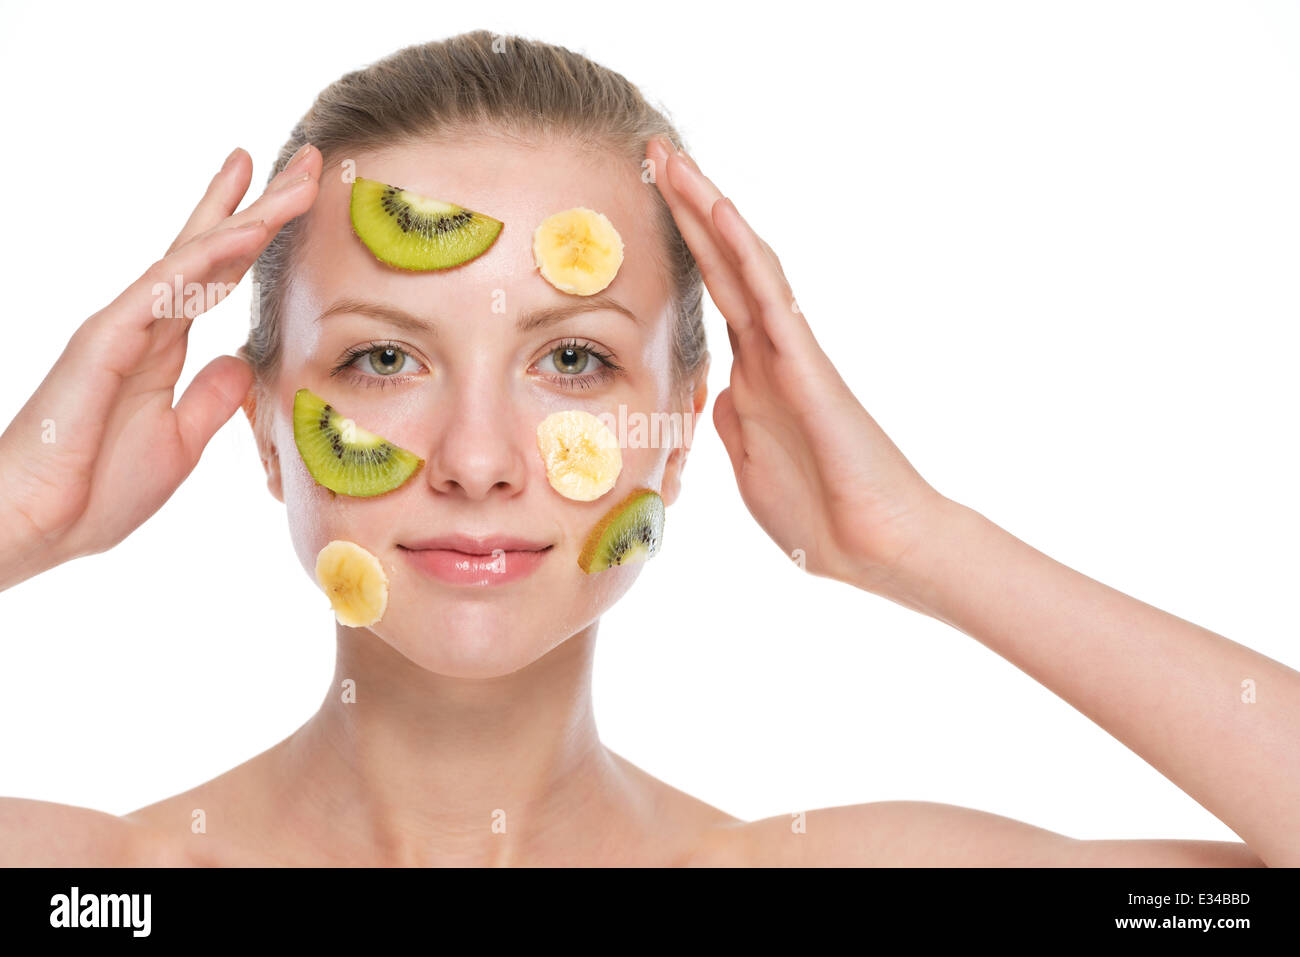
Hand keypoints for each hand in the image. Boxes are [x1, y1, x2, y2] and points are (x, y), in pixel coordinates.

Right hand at [0, 145, 321, 588]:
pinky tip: (244, 230)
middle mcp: (146, 323)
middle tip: (309, 162)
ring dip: (247, 215)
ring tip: (292, 178)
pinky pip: (164, 288)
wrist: (42, 525)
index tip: (298, 199)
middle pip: (212, 248)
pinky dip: (206, 257)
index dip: (257, 236)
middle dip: (261, 204)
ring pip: (195, 255)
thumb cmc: (99, 490)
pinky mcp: (105, 340)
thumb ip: (211, 397)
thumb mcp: (181, 441)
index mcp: (164, 346)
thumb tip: (243, 360)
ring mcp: (124, 325)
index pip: (219, 276)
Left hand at [647, 138, 948, 595]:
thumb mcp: (751, 466)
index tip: (643, 205)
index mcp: (753, 378)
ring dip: (708, 209)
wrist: (874, 547)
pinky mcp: (807, 366)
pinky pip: (771, 298)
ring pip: (746, 264)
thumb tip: (715, 395)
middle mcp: (769, 353)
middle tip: (652, 151)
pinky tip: (718, 209)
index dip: (680, 249)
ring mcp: (789, 354)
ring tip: (673, 159)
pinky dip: (744, 251)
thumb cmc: (819, 515)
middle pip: (723, 265)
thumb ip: (733, 425)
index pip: (712, 296)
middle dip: (686, 207)